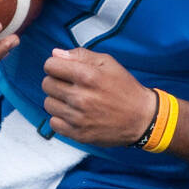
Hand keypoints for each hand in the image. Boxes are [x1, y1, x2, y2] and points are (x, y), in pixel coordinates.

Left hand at [42, 47, 157, 145]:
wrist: (141, 118)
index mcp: (88, 76)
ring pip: (48, 103)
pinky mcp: (78, 134)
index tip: (64, 70)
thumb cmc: (125, 88)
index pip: (50, 65)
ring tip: (74, 100)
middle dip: (56, 81)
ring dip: (58, 100)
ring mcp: (78, 117)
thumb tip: (55, 54)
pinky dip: (61, 118)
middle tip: (71, 86)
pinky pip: (53, 123)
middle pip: (46, 84)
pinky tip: (74, 114)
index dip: (56, 65)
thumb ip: (81, 55)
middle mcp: (81, 97)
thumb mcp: (108, 64)